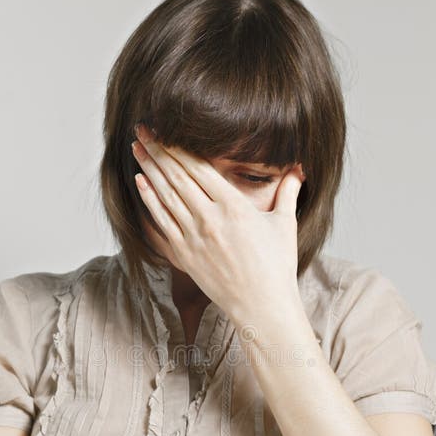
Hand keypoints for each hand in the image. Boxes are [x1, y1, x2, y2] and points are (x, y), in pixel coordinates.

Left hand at [132, 125, 304, 321]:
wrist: (261, 306)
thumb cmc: (276, 267)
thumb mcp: (284, 224)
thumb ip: (288, 192)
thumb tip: (299, 169)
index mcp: (233, 206)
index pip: (198, 167)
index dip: (178, 146)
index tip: (165, 130)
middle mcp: (209, 218)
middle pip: (176, 176)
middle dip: (157, 150)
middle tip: (141, 129)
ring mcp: (194, 237)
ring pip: (165, 195)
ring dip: (149, 169)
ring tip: (136, 148)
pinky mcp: (184, 255)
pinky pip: (162, 221)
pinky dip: (149, 200)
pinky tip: (141, 183)